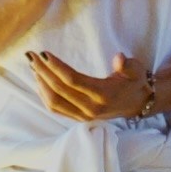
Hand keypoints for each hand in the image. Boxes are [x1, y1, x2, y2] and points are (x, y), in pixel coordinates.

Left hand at [22, 46, 157, 125]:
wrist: (139, 104)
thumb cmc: (135, 82)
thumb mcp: (136, 71)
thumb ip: (127, 66)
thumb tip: (119, 58)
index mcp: (103, 95)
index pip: (73, 81)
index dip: (57, 67)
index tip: (44, 53)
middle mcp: (91, 108)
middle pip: (59, 90)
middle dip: (43, 71)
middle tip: (31, 55)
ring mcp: (83, 116)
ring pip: (54, 102)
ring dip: (40, 83)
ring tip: (33, 66)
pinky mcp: (79, 118)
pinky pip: (56, 108)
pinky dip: (44, 95)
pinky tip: (39, 80)